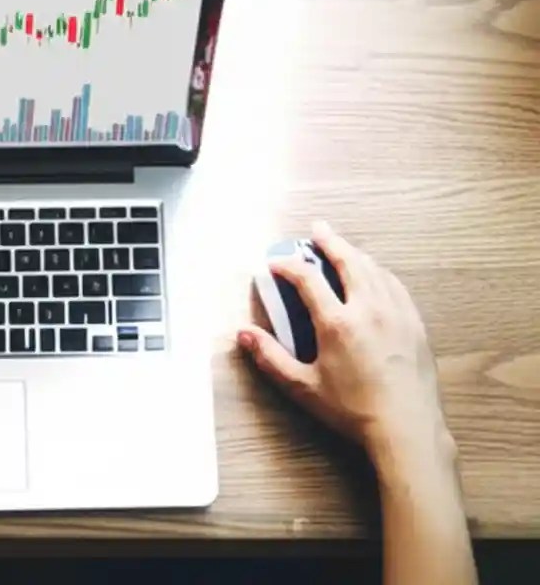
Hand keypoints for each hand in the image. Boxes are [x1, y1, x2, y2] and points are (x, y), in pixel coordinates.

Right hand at [238, 222, 451, 461]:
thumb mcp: (302, 386)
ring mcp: (396, 313)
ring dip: (355, 253)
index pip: (307, 278)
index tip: (275, 263)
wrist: (406, 428)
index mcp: (337, 323)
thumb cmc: (353, 410)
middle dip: (329, 241)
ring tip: (343, 248)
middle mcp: (368, 309)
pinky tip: (375, 274)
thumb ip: (270, 357)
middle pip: (348, 260)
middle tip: (318, 229)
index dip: (287, 265)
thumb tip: (244, 334)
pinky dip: (380, 272)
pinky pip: (395, 285)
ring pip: (374, 269)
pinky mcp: (414, 323)